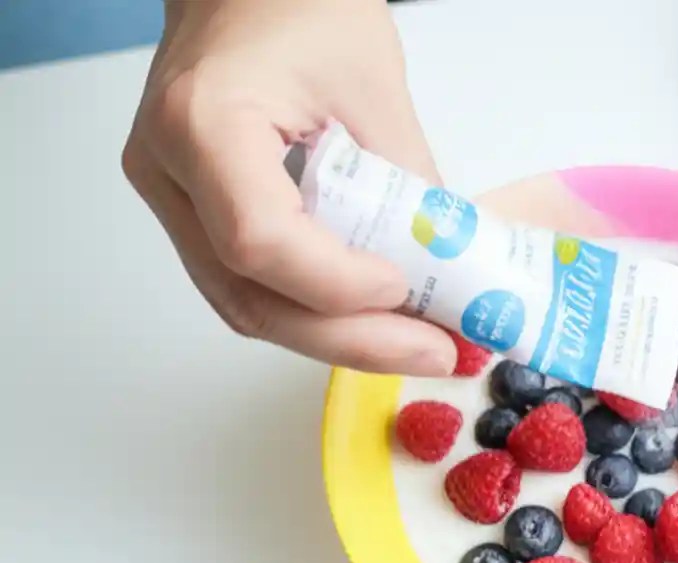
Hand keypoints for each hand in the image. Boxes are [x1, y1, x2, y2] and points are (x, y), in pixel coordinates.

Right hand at [122, 0, 455, 374]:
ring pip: (250, 305)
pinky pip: (253, 286)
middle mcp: (168, 172)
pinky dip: (318, 312)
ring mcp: (173, 200)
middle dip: (353, 340)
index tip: (407, 290)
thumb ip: (409, 183)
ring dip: (339, 338)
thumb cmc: (296, 6)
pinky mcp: (195, 216)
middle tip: (436, 354)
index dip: (337, 284)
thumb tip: (451, 270)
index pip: (260, 238)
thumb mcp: (374, 86)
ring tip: (419, 346)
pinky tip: (377, 321)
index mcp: (202, 122)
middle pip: (252, 295)